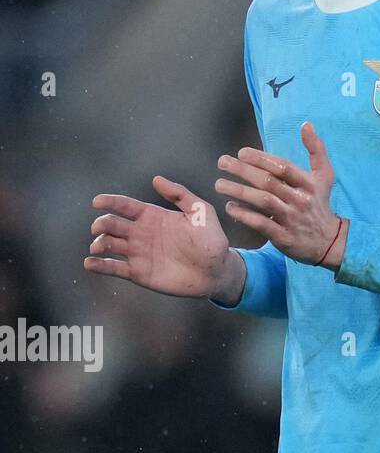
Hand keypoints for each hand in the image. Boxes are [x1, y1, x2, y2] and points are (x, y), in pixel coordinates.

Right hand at [84, 175, 243, 300]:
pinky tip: (90, 263)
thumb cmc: (211, 239)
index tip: (97, 201)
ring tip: (99, 245)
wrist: (217, 271)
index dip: (110, 202)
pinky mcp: (138, 273)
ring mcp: (138, 253)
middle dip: (102, 224)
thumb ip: (180, 195)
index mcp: (153, 216)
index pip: (126, 206)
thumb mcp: (200, 212)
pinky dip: (99, 265)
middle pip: (113, 225)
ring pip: (109, 245)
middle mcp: (141, 233)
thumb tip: (156, 179)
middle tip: (99, 227)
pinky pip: (113, 268)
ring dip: (99, 243)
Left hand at [215, 121, 346, 268]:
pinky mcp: (283, 236)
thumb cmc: (320, 203)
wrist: (328, 241)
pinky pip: (261, 224)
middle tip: (222, 162)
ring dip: (239, 191)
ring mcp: (292, 219)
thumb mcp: (325, 175)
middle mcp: (301, 199)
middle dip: (243, 171)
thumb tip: (306, 124)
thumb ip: (316, 149)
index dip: (262, 159)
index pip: (284, 168)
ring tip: (219, 184)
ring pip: (263, 201)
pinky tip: (230, 207)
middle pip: (269, 182)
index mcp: (310, 183)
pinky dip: (244, 215)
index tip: (241, 152)